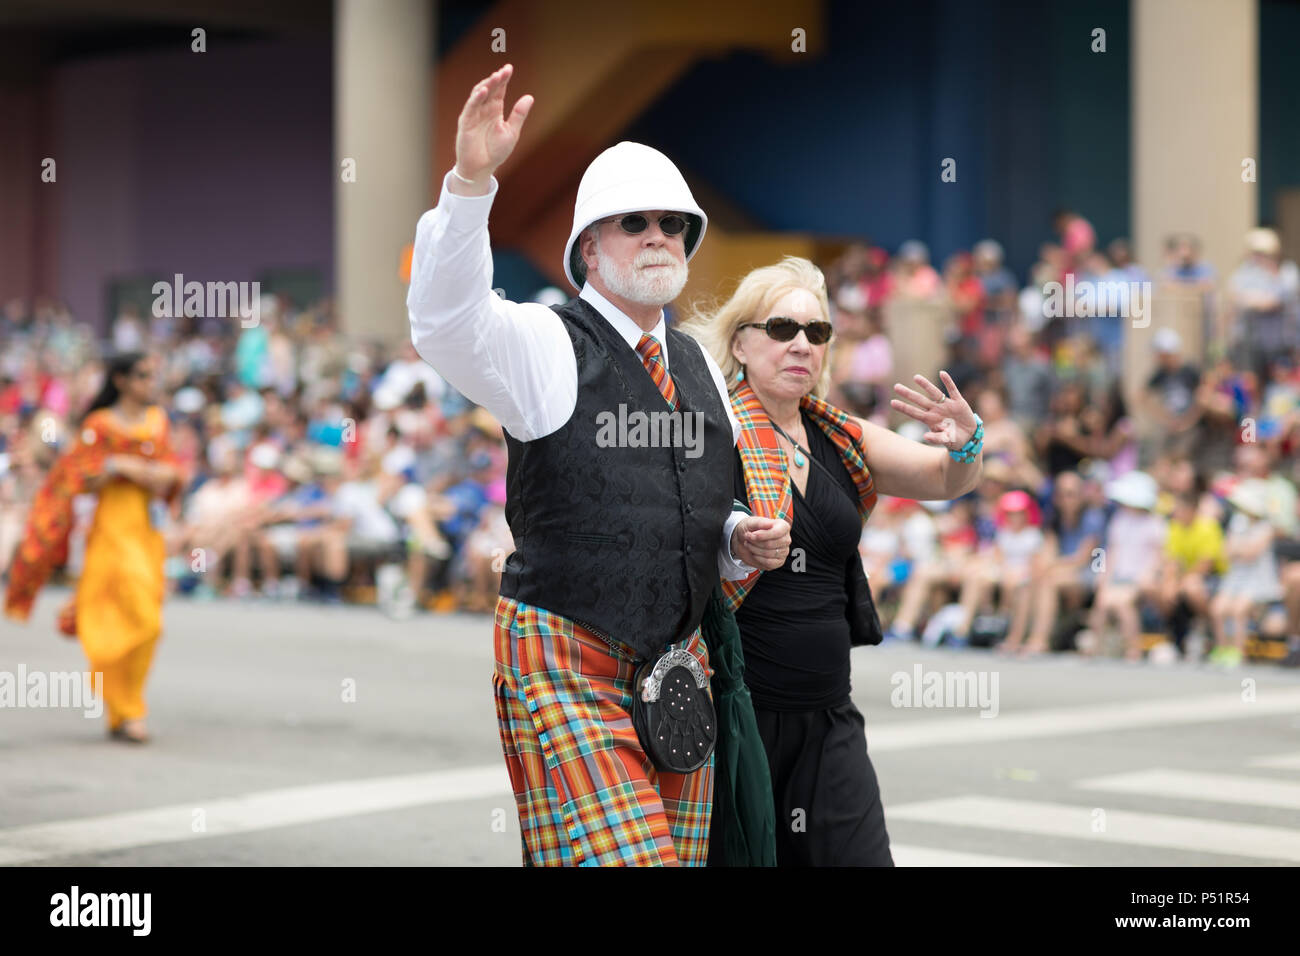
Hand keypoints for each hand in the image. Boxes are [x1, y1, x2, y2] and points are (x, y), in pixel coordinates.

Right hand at [453, 64, 532, 188]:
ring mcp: (474, 114)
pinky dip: (476, 98)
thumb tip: (530, 97)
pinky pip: (470, 107)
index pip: (499, 90)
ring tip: (495, 77)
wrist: (482, 168)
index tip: (509, 68)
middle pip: (490, 89)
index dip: (503, 79)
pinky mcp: (466, 122)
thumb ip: (519, 114)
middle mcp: (484, 109)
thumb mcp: (512, 132)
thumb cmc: (496, 151)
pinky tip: (483, 91)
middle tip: (504, 70)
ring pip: (479, 94)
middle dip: (496, 79)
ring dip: (486, 85)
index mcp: (495, 110)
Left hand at [732, 516, 790, 570]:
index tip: (751, 535)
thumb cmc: (750, 529)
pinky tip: (754, 553)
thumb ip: (761, 523)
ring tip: (748, 544)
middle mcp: (786, 539)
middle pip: (770, 544)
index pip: (777, 532)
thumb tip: (770, 524)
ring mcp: (784, 552)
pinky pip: (769, 563)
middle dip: (755, 542)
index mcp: (783, 526)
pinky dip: (758, 558)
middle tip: (747, 538)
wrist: (744, 540)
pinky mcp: (779, 562)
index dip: (763, 535)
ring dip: (754, 549)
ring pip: (768, 554)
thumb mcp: (752, 522)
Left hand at [890, 370, 977, 449]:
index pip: (914, 413)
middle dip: (908, 394)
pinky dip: (948, 382)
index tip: (892, 402)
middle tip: (896, 386)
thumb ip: (936, 439)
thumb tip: (925, 437)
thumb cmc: (954, 440)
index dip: (904, 407)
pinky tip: (942, 373)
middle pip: (920, 400)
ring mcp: (947, 405)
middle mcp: (936, 410)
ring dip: (925, 385)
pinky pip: (953, 390)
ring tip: (915, 377)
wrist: (969, 437)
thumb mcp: (946, 441)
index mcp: (930, 420)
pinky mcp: (959, 402)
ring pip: (934, 393)